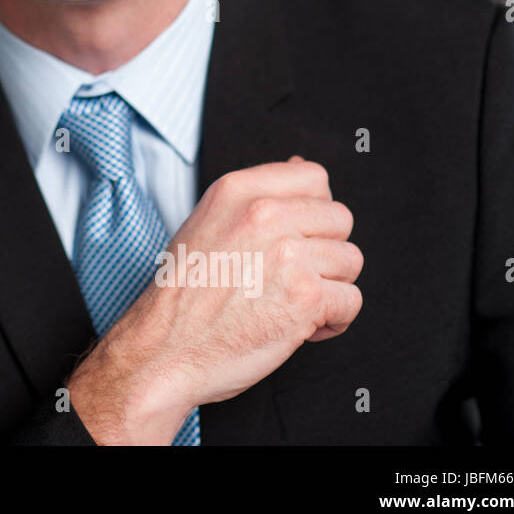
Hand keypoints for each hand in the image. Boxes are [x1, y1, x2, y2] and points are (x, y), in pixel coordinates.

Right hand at [67, 156, 362, 443]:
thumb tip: (301, 165)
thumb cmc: (182, 295)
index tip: (299, 235)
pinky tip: (301, 326)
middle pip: (340, 219)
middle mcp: (265, 214)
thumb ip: (257, 198)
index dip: (313, 210)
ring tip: (293, 303)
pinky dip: (333, 321)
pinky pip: (351, 300)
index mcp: (239, 191)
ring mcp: (289, 254)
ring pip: (350, 260)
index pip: (313, 176)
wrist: (162, 348)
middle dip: (325, 252)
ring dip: (330, 287)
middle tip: (293, 277)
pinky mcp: (306, 297)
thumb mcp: (206, 223)